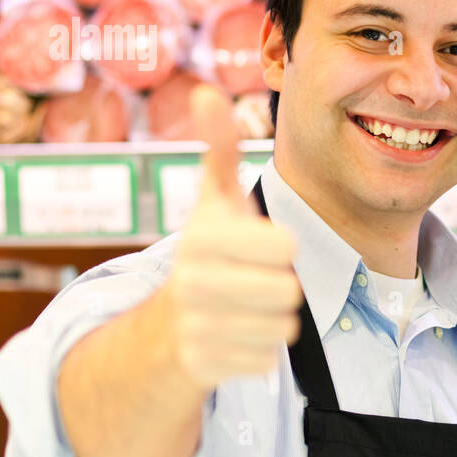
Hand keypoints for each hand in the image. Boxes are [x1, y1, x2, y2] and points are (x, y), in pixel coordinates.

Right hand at [162, 85, 301, 389]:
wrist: (167, 324)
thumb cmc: (210, 252)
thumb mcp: (215, 201)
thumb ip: (219, 148)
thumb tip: (205, 90)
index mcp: (203, 237)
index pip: (285, 247)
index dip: (280, 249)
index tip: (255, 246)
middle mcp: (192, 281)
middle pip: (289, 291)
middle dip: (280, 288)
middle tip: (251, 282)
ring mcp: (195, 326)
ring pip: (284, 327)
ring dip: (273, 321)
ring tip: (243, 308)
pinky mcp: (203, 365)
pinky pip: (269, 359)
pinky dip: (260, 352)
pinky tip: (234, 337)